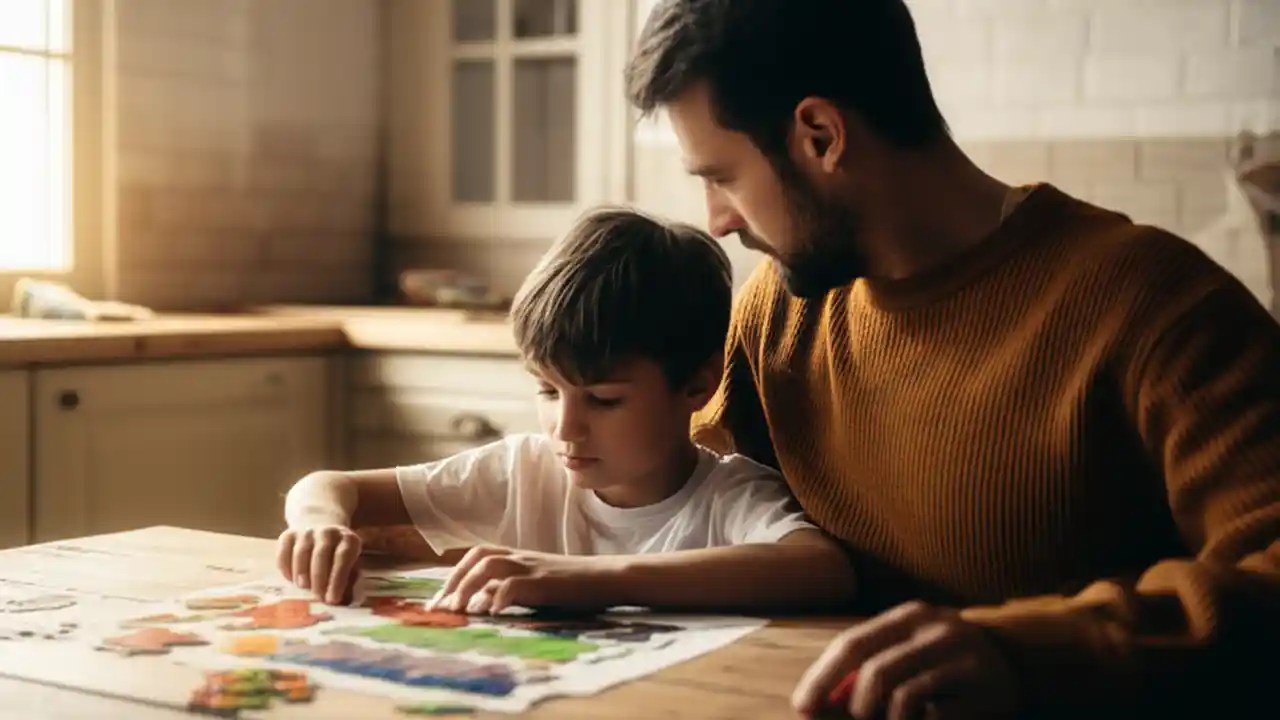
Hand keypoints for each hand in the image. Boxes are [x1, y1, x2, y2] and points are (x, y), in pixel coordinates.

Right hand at [276, 525, 361, 604]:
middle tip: (317, 598)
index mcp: (348, 539)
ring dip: (301, 574)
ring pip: (301, 553)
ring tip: (304, 587)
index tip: (332, 600)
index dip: (336, 580)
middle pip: (320, 555)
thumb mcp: (351, 566)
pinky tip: (291, 579)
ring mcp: (307, 531)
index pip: (342, 558)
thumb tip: (340, 600)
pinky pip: (283, 552)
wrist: (323, 533)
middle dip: (318, 580)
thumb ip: (347, 581)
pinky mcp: (289, 535)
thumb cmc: (339, 558)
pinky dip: (285, 568)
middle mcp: (328, 532)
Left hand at [428, 545, 620, 614]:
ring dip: (468, 586)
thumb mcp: (537, 585)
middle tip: (440, 609)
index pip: (476, 557)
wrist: (609, 577)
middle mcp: (521, 557)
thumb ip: (510, 589)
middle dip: (453, 581)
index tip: (439, 603)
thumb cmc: (574, 585)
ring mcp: (533, 567)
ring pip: (489, 565)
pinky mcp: (546, 582)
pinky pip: (515, 583)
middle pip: (477, 556)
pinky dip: (500, 596)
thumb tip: (480, 603)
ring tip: (457, 610)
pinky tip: (493, 613)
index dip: (454, 576)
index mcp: (518, 557)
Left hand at [792, 601, 1017, 719]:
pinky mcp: (984, 692)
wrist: (1022, 663)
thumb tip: (818, 700)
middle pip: (874, 672)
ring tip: (899, 718)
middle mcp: (936, 631)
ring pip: (902, 699)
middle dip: (854, 706)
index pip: (853, 644)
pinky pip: (934, 716)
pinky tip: (934, 716)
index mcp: (909, 616)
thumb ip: (866, 665)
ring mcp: (963, 660)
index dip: (822, 678)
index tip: (803, 707)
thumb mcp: (906, 651)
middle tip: (854, 719)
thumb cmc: (947, 661)